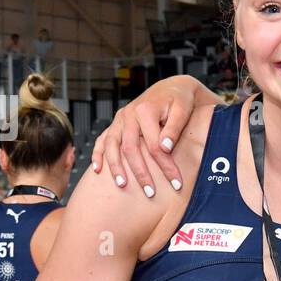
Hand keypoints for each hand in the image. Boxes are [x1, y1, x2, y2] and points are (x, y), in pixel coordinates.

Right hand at [91, 78, 198, 193]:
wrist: (172, 88)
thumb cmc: (179, 100)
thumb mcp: (182, 110)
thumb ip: (173, 129)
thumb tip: (165, 147)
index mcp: (145, 110)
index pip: (154, 146)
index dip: (166, 166)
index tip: (176, 183)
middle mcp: (129, 115)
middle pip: (131, 149)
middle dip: (140, 173)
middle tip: (150, 192)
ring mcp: (120, 120)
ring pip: (113, 146)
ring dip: (116, 167)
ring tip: (122, 185)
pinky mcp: (116, 124)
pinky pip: (102, 140)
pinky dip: (97, 154)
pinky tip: (97, 170)